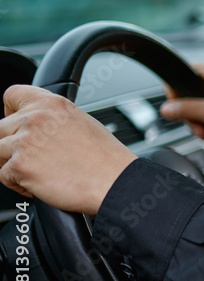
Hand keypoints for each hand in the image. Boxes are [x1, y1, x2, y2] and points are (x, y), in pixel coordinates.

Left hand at [0, 86, 136, 214]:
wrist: (114, 182)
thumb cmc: (105, 158)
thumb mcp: (81, 121)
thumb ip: (53, 118)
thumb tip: (36, 126)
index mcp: (52, 103)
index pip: (12, 95)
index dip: (11, 112)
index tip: (18, 126)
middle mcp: (35, 118)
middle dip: (10, 144)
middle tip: (32, 157)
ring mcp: (25, 141)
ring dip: (12, 164)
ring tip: (35, 173)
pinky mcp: (20, 166)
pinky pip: (2, 175)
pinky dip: (17, 184)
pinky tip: (39, 185)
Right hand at [160, 64, 203, 142]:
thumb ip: (185, 109)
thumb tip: (165, 108)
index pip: (182, 72)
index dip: (175, 91)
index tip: (175, 107)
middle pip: (187, 91)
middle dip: (187, 112)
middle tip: (194, 125)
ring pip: (194, 103)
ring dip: (195, 119)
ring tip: (203, 131)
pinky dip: (203, 120)